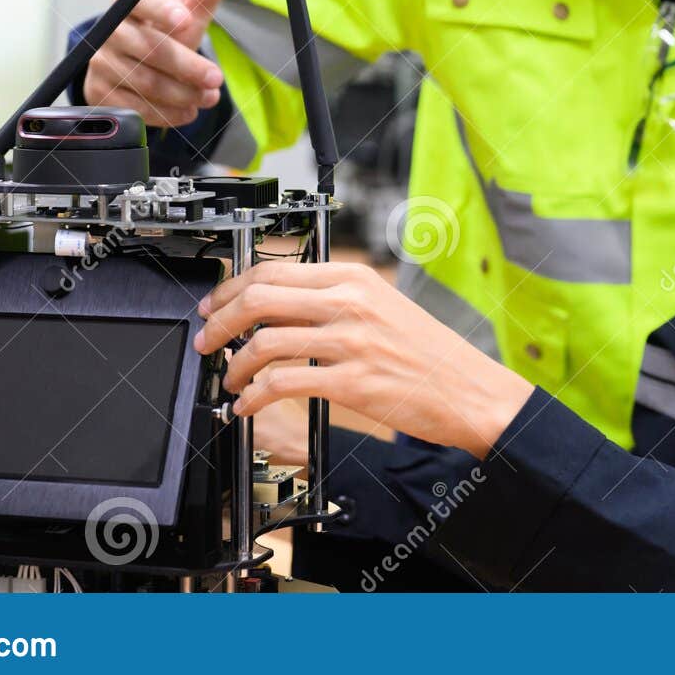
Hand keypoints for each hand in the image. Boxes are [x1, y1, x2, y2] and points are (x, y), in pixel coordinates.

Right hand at [82, 0, 249, 127]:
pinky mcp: (101, 93)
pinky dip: (168, 113)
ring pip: (145, 82)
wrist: (132, 63)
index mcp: (130, 4)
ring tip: (209, 96)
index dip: (162, 10)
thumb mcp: (191, 6)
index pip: (141, 2)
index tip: (186, 20)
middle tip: (216, 78)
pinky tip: (189, 110)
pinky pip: (136, 108)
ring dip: (183, 93)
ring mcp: (103, 63)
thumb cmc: (165, 30)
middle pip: (148, 49)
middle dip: (187, 66)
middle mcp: (110, 31)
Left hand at [193, 261, 533, 459]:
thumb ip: (335, 298)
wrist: (467, 388)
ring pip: (264, 341)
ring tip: (229, 378)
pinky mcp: (351, 380)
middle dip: (219, 321)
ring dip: (233, 364)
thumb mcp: (382, 304)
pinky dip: (254, 396)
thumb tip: (279, 305)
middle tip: (207, 339)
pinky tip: (248, 404)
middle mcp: (350, 302)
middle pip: (260, 298)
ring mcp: (350, 340)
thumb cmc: (426, 352)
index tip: (214, 306)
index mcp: (354, 277)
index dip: (231, 290)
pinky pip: (282, 384)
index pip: (274, 270)